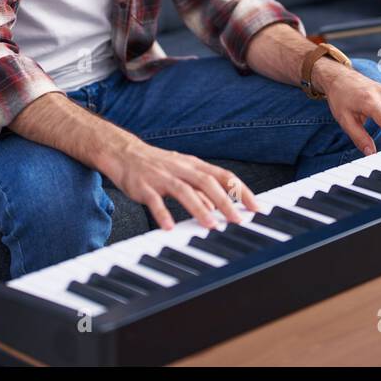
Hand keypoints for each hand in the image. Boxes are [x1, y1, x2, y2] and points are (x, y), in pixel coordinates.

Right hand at [102, 141, 258, 230]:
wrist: (124, 153)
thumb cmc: (159, 166)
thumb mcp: (183, 173)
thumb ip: (200, 191)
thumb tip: (218, 210)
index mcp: (194, 165)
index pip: (224, 176)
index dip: (241, 191)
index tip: (256, 207)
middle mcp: (181, 168)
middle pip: (207, 183)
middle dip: (225, 202)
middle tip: (238, 220)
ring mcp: (162, 176)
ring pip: (184, 190)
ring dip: (199, 208)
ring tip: (211, 225)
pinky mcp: (144, 186)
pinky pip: (154, 201)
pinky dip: (163, 214)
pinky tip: (169, 228)